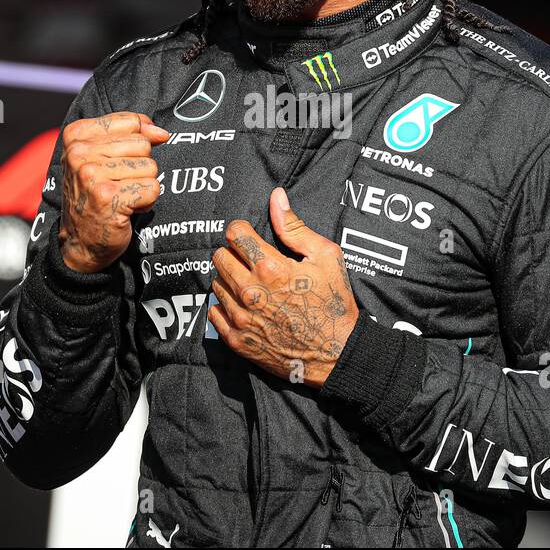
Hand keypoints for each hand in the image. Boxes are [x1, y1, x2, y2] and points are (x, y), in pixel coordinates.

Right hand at [58, 111, 168, 272]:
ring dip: (142, 185)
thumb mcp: (102, 156)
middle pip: (142, 144)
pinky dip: (146, 202)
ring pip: (149, 167)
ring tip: (121, 196)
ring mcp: (91, 175)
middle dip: (139, 167)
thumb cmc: (95, 194)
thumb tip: (162, 133)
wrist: (81, 241)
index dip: (139, 140)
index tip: (123, 160)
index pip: (130, 122)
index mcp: (76, 136)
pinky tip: (126, 209)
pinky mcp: (108, 197)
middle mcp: (79, 153)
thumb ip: (131, 134)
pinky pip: (152, 188)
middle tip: (119, 184)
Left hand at [208, 188, 358, 386]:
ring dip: (230, 280)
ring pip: (216, 283)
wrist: (335, 353)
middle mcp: (250, 292)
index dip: (242, 230)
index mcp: (270, 268)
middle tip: (252, 261)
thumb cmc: (334, 303)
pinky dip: (226, 306)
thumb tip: (276, 196)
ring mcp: (240, 318)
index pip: (234, 234)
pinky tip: (246, 306)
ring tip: (253, 286)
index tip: (249, 236)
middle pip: (219, 256)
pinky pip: (214, 312)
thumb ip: (295, 227)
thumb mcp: (325, 257)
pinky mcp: (236, 340)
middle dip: (233, 254)